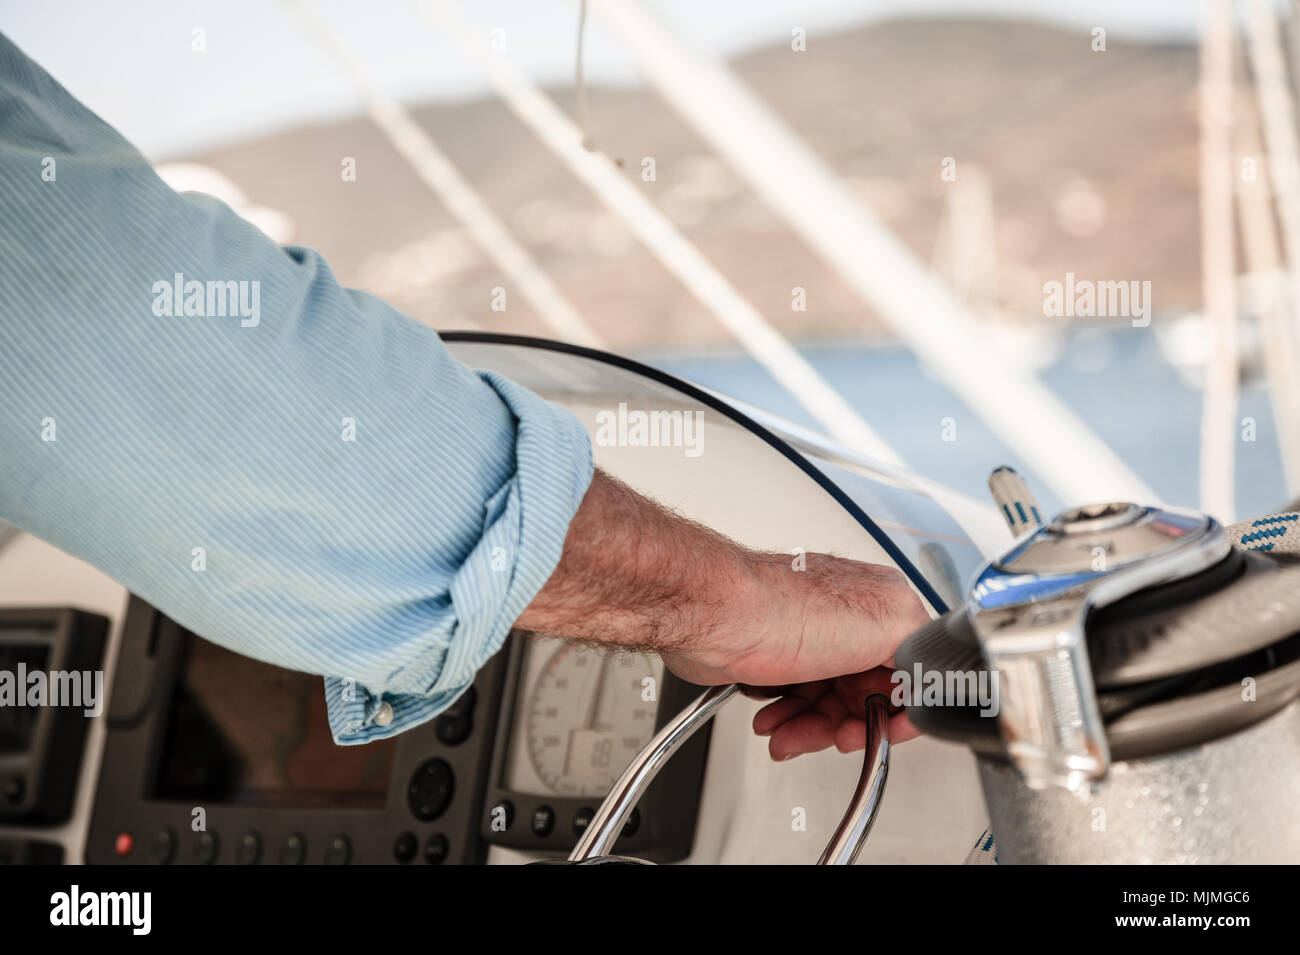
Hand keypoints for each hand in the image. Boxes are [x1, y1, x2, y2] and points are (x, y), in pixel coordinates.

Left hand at [660, 552, 928, 759]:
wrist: (712, 615)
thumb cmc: (779, 608)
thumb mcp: (884, 625)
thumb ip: (923, 651)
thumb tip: (933, 679)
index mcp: (885, 606)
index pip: (912, 672)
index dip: (897, 710)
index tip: (882, 732)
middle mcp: (851, 618)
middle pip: (868, 692)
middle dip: (848, 723)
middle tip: (832, 738)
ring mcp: (813, 635)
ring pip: (830, 700)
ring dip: (811, 726)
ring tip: (788, 734)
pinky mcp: (778, 654)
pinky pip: (796, 698)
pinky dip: (787, 716)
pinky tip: (773, 719)